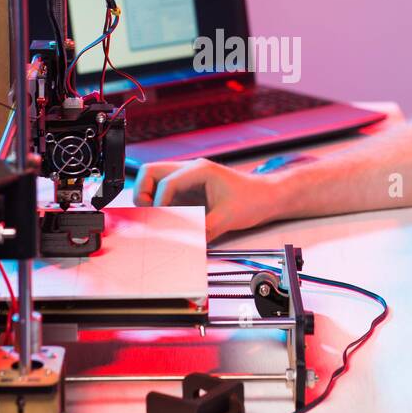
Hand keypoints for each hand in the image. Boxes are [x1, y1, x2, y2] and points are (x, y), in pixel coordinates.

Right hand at [133, 158, 281, 240]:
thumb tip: (183, 242)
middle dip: (143, 193)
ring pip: (154, 183)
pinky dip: (160, 208)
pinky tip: (168, 223)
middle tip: (148, 214)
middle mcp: (189, 172)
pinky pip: (164, 197)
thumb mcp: (228, 218)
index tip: (160, 220)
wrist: (268, 198)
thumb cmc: (254, 199)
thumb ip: (204, 230)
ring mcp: (187, 183)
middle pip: (150, 172)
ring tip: (157, 219)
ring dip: (149, 200)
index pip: (166, 181)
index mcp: (199, 170)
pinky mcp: (188, 194)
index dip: (158, 202)